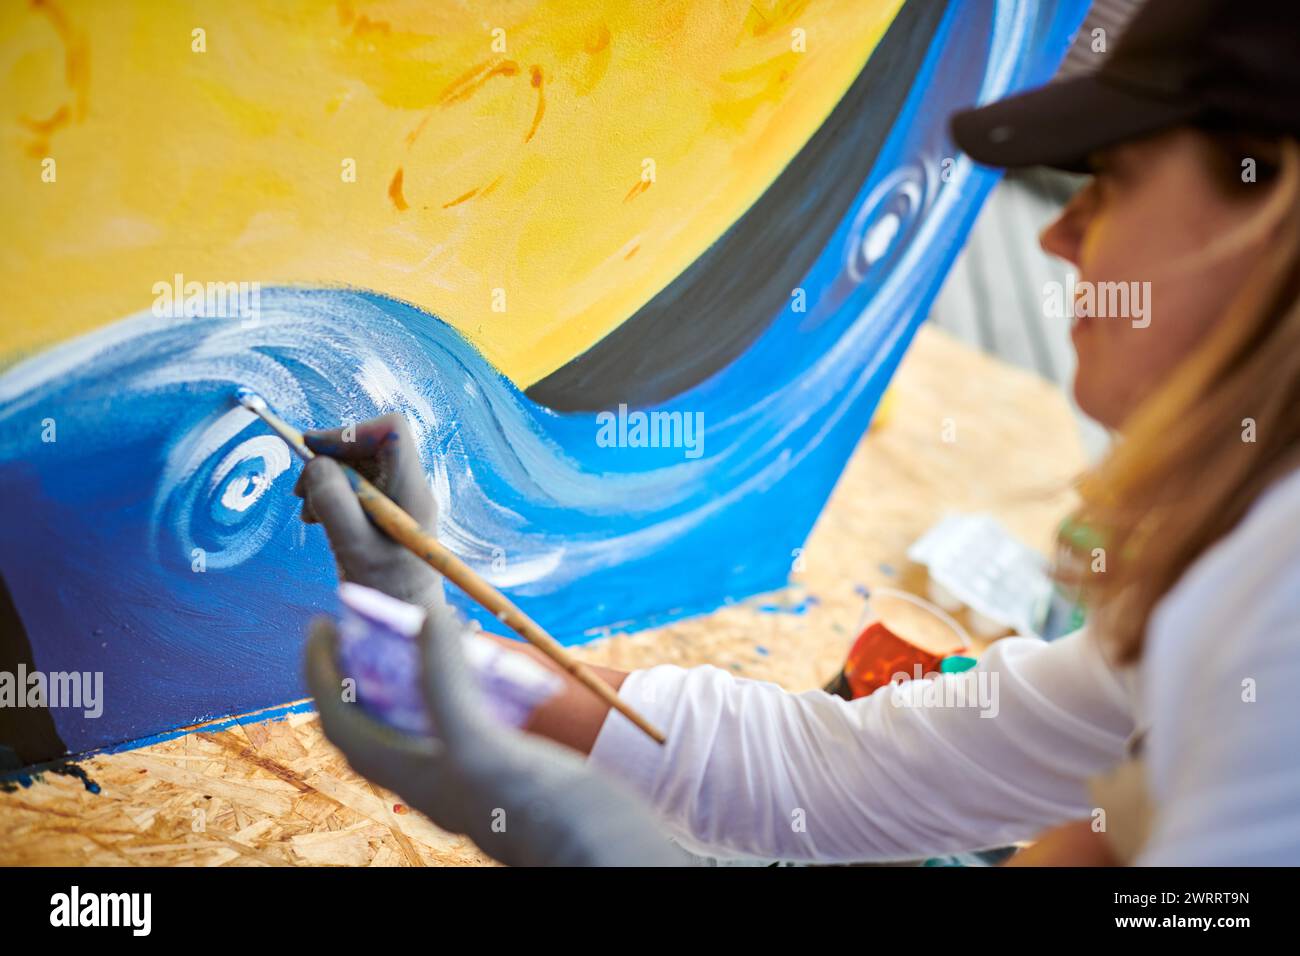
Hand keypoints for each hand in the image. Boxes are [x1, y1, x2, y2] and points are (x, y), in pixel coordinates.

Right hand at [294, 413, 443, 609]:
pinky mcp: (386, 510)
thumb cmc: (386, 590)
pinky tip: (318, 518)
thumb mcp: (353, 548)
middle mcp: (410, 488)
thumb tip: (316, 464)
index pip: (391, 431)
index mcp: (412, 492)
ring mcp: (399, 498)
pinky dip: (331, 495)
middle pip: (368, 444)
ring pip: (358, 464)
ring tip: (309, 512)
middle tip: (301, 490)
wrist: (405, 618)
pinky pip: (356, 485)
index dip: (349, 432)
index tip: (313, 452)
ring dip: (326, 479)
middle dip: (329, 459)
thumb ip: (334, 503)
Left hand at [304, 603, 686, 866]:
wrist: (603, 851)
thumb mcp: (483, 744)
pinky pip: (461, 723)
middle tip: (363, 628)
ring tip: (413, 640)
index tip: (321, 625)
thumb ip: (447, 684)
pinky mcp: (505, 774)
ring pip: (419, 723)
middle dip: (361, 674)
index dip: (321, 674)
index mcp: (414, 778)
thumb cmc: (541, 811)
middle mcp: (435, 780)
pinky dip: (456, 689)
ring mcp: (470, 779)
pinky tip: (481, 671)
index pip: (343, 723)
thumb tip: (424, 618)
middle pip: (375, 724)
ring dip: (408, 680)